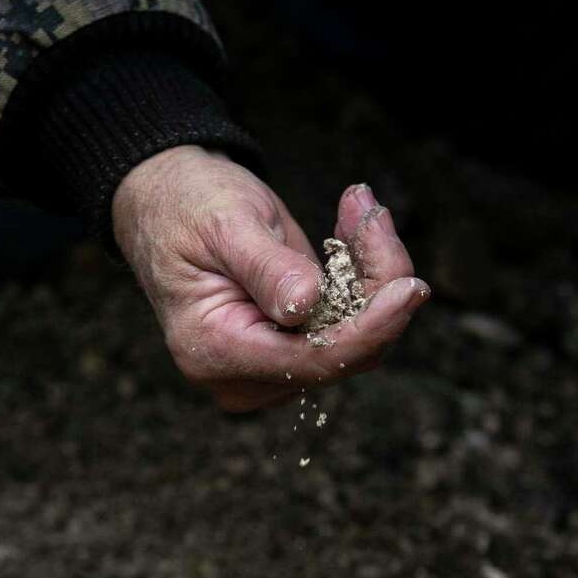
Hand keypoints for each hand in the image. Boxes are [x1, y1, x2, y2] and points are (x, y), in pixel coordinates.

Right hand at [112, 145, 429, 410]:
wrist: (167, 203)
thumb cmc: (187, 207)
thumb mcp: (226, 225)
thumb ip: (266, 269)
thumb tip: (305, 307)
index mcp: (214, 350)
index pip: (312, 361)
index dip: (368, 329)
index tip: (410, 286)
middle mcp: (240, 375)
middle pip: (342, 355)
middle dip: (375, 283)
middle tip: (367, 209)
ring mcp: (266, 369)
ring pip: (356, 343)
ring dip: (373, 274)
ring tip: (356, 208)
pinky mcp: (288, 351)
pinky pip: (350, 329)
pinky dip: (363, 279)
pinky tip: (351, 230)